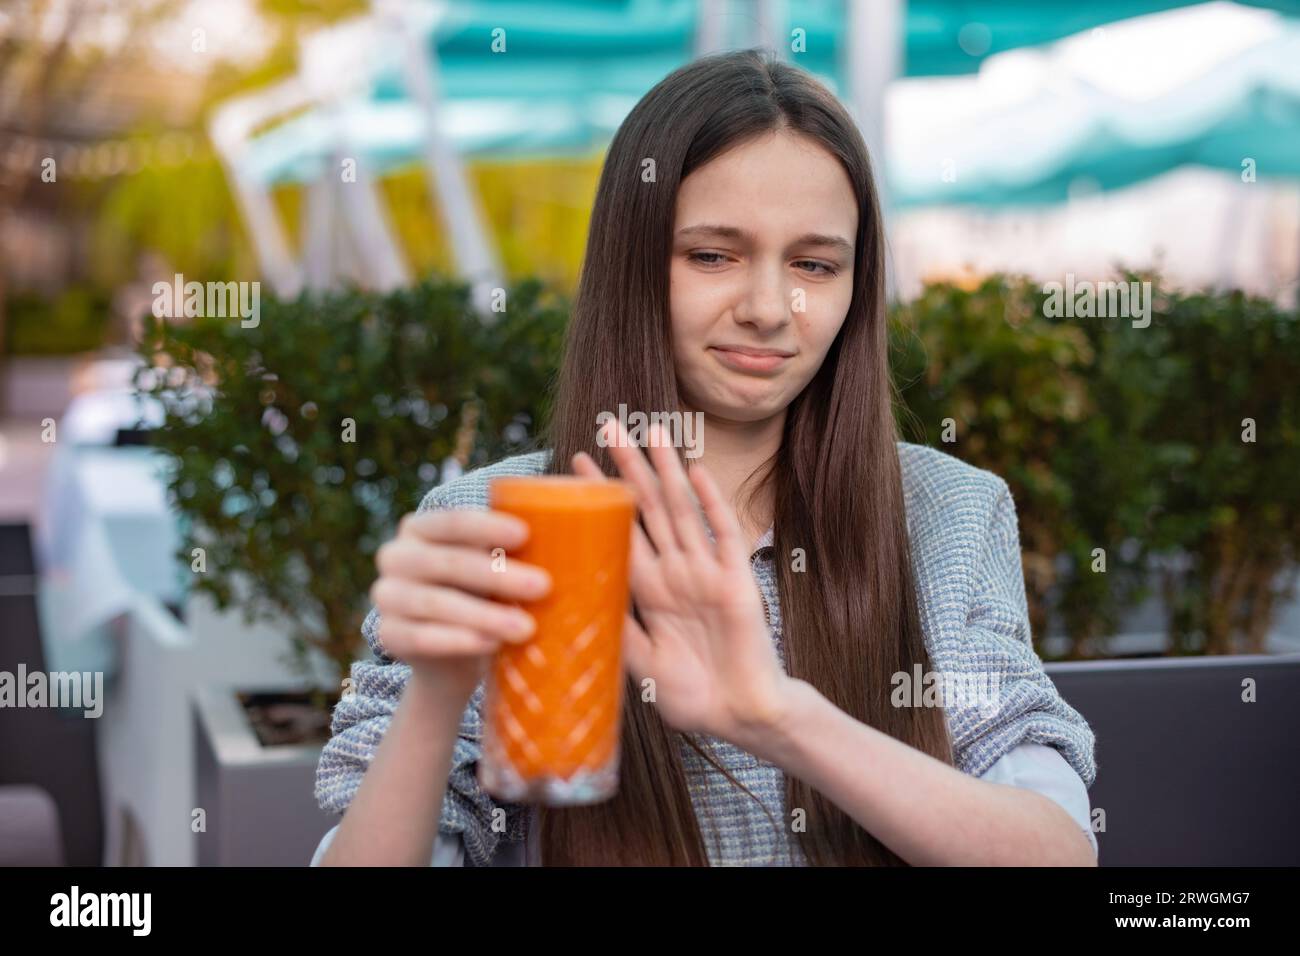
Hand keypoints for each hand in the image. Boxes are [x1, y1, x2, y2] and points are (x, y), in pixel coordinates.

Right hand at [370, 507, 552, 698]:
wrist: (455, 656)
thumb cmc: (485, 595)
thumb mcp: (495, 567)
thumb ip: (513, 548)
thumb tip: (568, 530)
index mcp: (421, 527)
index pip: (452, 521)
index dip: (487, 526)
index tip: (526, 535)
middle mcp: (396, 555)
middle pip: (448, 563)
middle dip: (498, 575)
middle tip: (543, 586)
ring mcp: (385, 596)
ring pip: (435, 603)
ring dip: (484, 615)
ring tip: (526, 628)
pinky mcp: (387, 635)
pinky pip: (422, 637)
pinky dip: (459, 641)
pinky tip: (492, 645)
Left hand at [571, 419, 793, 743]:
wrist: (742, 716)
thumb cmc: (693, 697)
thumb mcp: (640, 665)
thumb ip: (616, 632)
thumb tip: (571, 602)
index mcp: (650, 592)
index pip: (619, 532)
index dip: (600, 499)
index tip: (576, 463)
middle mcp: (676, 573)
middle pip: (648, 509)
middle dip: (629, 468)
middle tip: (609, 426)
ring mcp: (707, 572)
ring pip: (682, 510)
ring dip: (666, 470)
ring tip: (651, 431)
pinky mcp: (737, 580)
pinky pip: (723, 533)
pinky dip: (710, 502)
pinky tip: (696, 472)